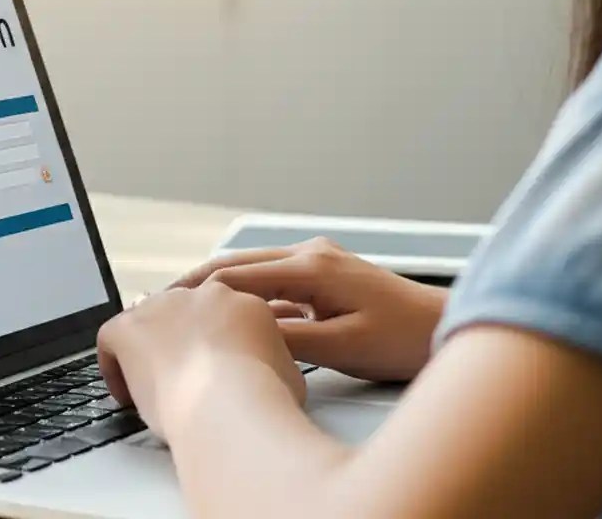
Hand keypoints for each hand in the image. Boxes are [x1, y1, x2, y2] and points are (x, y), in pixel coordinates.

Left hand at [96, 283, 305, 439]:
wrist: (228, 402)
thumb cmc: (262, 396)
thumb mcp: (287, 371)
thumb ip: (273, 359)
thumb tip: (271, 368)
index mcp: (241, 301)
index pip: (219, 312)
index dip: (211, 340)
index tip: (208, 364)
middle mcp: (200, 296)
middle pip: (181, 310)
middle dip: (178, 339)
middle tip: (180, 373)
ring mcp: (162, 307)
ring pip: (146, 321)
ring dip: (147, 349)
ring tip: (152, 384)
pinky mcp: (129, 326)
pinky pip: (111, 339)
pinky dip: (114, 366)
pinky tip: (125, 393)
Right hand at [170, 237, 448, 381]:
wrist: (444, 329)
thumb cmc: (402, 338)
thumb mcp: (340, 347)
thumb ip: (288, 338)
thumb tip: (243, 334)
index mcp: (312, 266)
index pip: (236, 274)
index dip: (195, 291)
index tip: (163, 306)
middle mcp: (312, 254)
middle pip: (237, 265)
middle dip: (195, 284)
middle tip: (157, 303)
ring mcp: (319, 262)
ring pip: (253, 272)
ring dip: (218, 288)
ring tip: (183, 309)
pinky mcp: (325, 277)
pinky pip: (273, 282)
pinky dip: (246, 296)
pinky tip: (230, 315)